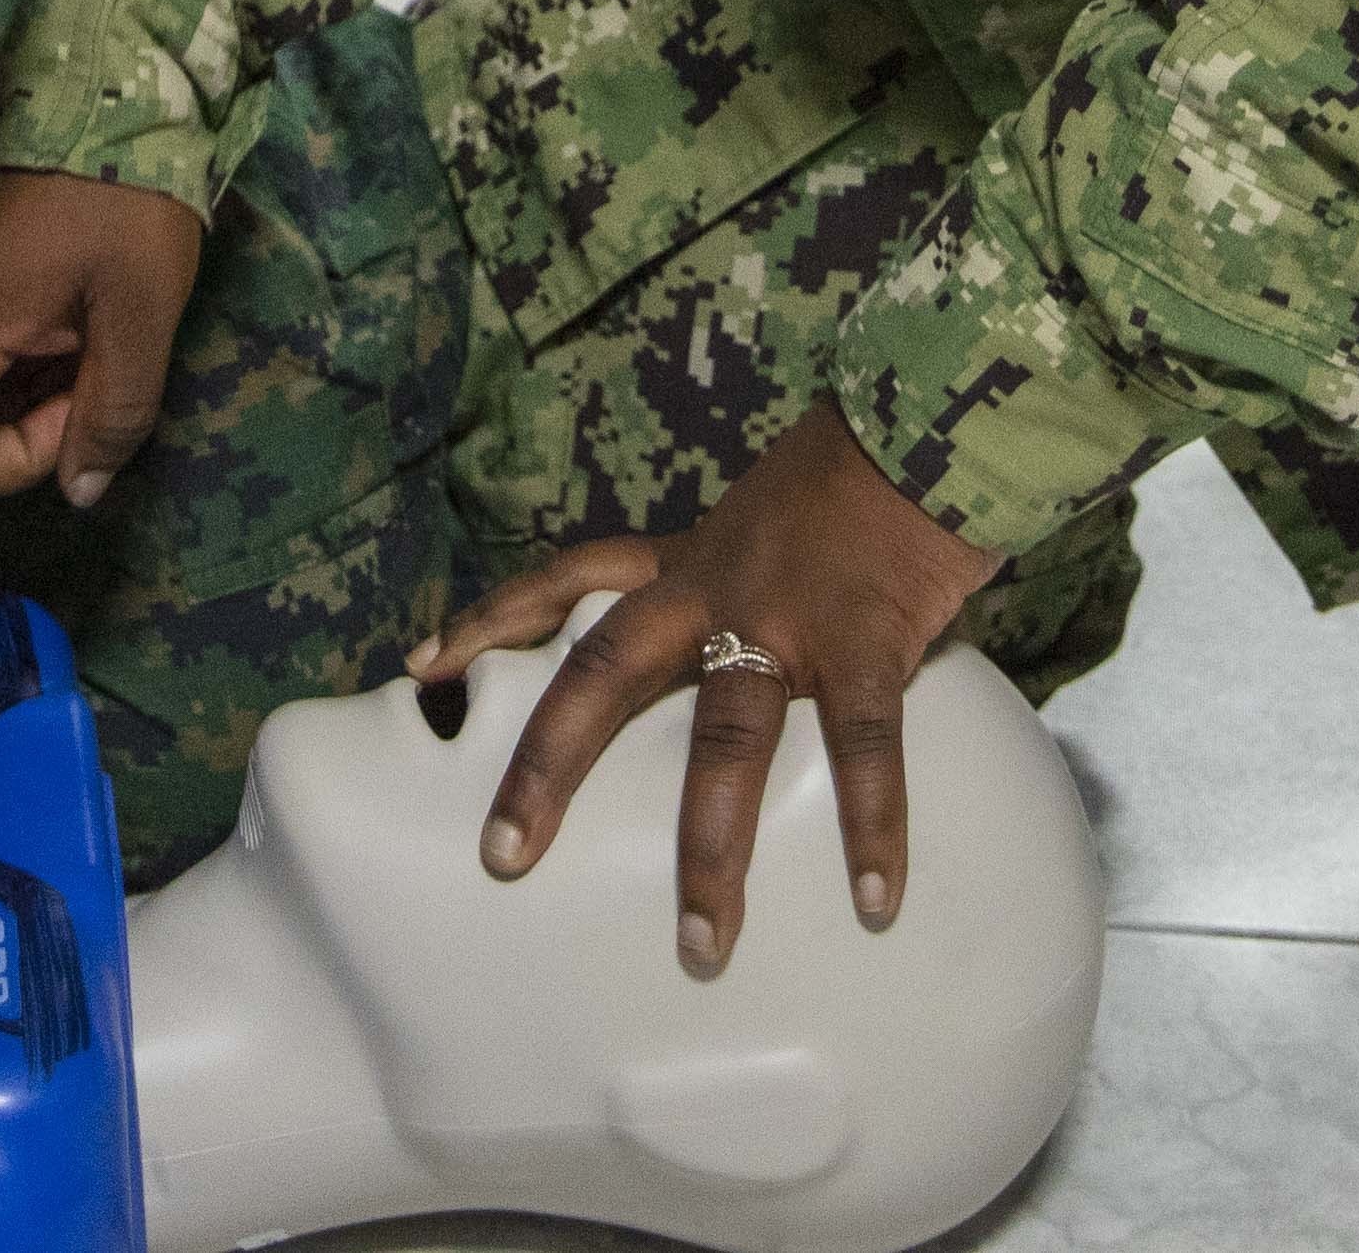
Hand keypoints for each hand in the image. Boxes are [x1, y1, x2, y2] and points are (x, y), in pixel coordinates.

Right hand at [0, 165, 205, 623]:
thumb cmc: (115, 187)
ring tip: (91, 324)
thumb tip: (80, 485)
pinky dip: (15, 356)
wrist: (90, 63)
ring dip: (28, 392)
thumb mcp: (139, 306)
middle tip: (101, 377)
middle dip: (29, 438)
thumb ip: (112, 411)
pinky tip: (65, 311)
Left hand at [411, 402, 1004, 977]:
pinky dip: (873, 827)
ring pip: (726, 739)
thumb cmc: (861, 472)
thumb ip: (744, 578)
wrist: (934, 414)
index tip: (423, 667)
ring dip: (712, 849)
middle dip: (547, 764)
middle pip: (603, 672)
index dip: (493, 621)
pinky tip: (875, 901)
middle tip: (501, 854)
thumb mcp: (770, 515)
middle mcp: (715, 585)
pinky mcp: (867, 639)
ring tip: (703, 945)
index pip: (568, 580)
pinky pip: (864, 747)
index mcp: (689, 556)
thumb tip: (748, 642)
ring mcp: (785, 616)